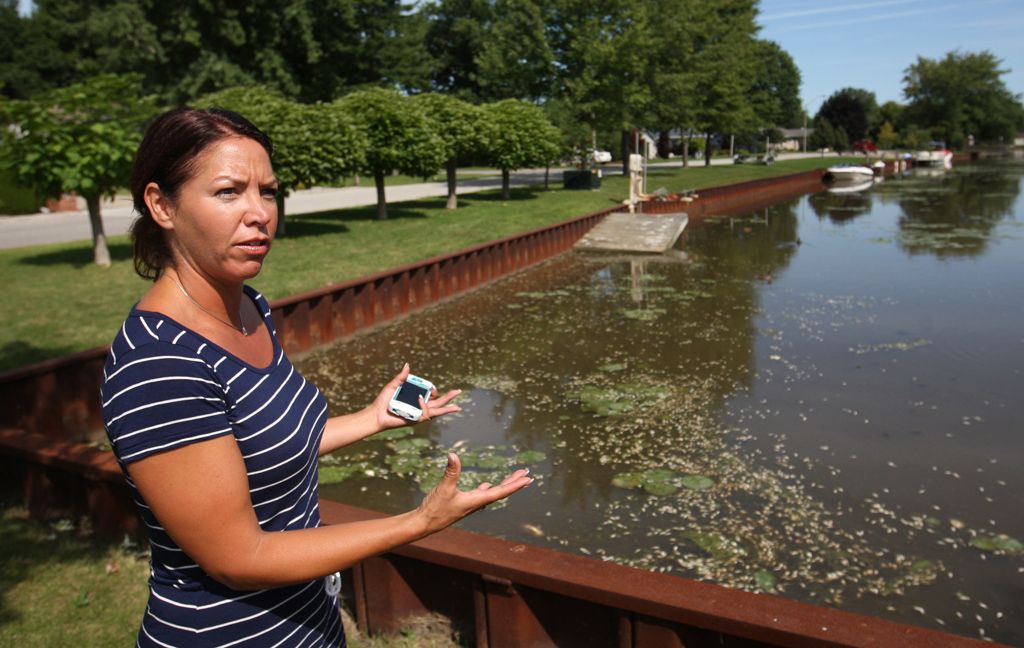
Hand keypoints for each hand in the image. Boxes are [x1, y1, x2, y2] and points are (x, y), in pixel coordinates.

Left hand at [371, 363, 461, 431]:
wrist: (376, 414)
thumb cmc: (383, 401)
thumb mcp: (393, 385)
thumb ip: (401, 377)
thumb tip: (407, 365)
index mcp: (417, 398)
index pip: (432, 395)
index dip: (435, 390)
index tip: (433, 388)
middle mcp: (419, 406)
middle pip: (439, 403)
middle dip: (450, 397)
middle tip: (459, 391)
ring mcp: (418, 414)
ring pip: (437, 411)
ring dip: (447, 408)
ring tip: (457, 407)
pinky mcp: (415, 420)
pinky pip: (424, 413)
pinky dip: (423, 404)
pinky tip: (420, 398)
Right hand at [417, 453, 532, 533]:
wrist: (424, 524)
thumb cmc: (435, 509)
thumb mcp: (443, 488)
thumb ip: (450, 472)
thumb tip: (453, 455)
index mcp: (476, 500)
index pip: (501, 492)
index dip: (515, 485)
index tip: (528, 479)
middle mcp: (476, 503)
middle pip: (500, 491)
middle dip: (514, 483)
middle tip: (528, 475)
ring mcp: (470, 503)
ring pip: (492, 492)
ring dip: (503, 484)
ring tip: (514, 478)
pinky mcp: (463, 503)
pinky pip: (480, 494)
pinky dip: (487, 488)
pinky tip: (487, 485)